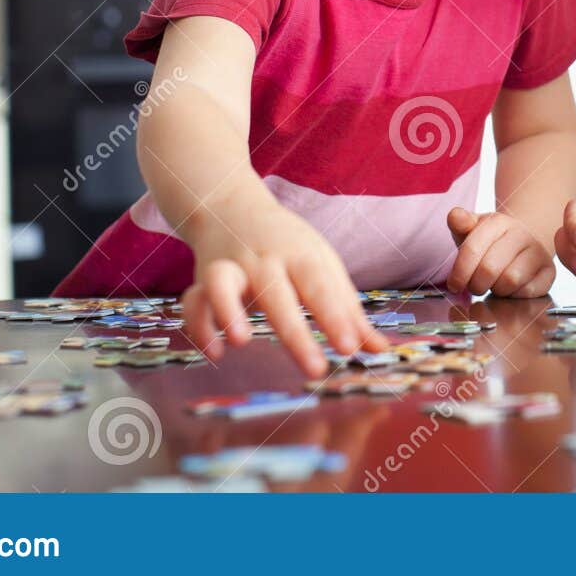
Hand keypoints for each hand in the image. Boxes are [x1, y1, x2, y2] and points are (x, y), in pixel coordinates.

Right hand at [182, 195, 387, 377]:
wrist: (232, 206)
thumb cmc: (289, 245)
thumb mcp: (323, 267)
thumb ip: (349, 311)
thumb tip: (382, 350)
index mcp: (300, 255)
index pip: (321, 287)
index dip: (336, 318)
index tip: (351, 349)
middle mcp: (263, 259)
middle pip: (277, 293)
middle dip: (295, 333)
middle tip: (316, 369)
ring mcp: (230, 266)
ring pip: (221, 283)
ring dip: (229, 310)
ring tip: (242, 342)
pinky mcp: (201, 279)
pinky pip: (193, 299)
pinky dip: (199, 324)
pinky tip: (216, 351)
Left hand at [446, 208, 555, 296]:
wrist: (522, 245)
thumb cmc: (490, 242)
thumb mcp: (471, 230)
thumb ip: (459, 223)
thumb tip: (455, 216)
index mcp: (499, 221)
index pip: (472, 249)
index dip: (459, 272)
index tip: (454, 285)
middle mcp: (521, 233)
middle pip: (489, 269)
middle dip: (476, 284)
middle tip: (475, 285)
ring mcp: (538, 251)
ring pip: (510, 281)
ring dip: (496, 290)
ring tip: (494, 284)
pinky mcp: (549, 270)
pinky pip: (527, 292)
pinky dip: (514, 295)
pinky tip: (511, 288)